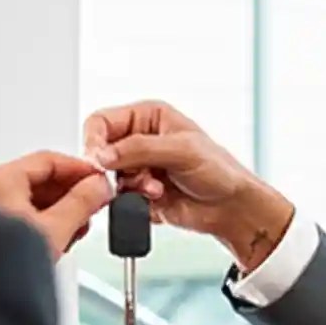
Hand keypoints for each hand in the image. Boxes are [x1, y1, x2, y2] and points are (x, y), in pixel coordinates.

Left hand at [0, 150, 112, 259]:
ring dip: (60, 210)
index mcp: (0, 180)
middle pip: (38, 179)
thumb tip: (98, 186)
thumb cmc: (1, 263)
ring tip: (80, 224)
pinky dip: (44, 224)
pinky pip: (21, 218)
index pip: (48, 160)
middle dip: (71, 192)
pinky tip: (60, 238)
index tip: (100, 178)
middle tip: (94, 201)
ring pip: (30, 200)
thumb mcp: (56, 228)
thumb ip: (82, 202)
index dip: (80, 168)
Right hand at [83, 100, 293, 270]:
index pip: (102, 121)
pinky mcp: (138, 193)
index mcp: (148, 116)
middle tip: (133, 175)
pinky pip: (119, 199)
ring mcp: (138, 167)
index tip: (99, 159)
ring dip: (129, 186)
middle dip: (114, 168)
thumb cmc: (219, 169)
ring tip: (155, 187)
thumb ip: (139, 149)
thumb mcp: (181, 150)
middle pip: (100, 151)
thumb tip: (103, 154)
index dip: (95, 140)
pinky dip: (133, 201)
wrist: (230, 207)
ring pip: (107, 178)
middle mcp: (139, 140)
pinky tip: (156, 197)